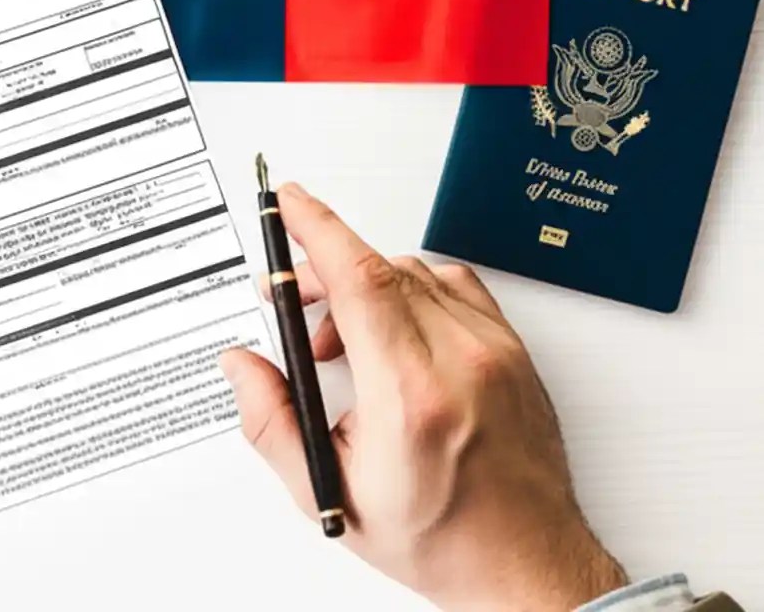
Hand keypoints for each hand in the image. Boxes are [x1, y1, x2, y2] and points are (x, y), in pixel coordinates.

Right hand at [219, 184, 626, 611]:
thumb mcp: (330, 491)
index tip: (289, 203)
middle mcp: (461, 361)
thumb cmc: (439, 536)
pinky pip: (456, 287)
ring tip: (340, 339)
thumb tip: (242, 365)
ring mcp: (496, 351)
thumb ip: (272, 422)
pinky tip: (395, 327)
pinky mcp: (514, 350)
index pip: (358, 281)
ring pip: (416, 274)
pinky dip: (413, 292)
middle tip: (292, 295)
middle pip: (379, 270)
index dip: (318, 229)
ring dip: (365, 286)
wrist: (521, 561)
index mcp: (410, 396)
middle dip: (323, 268)